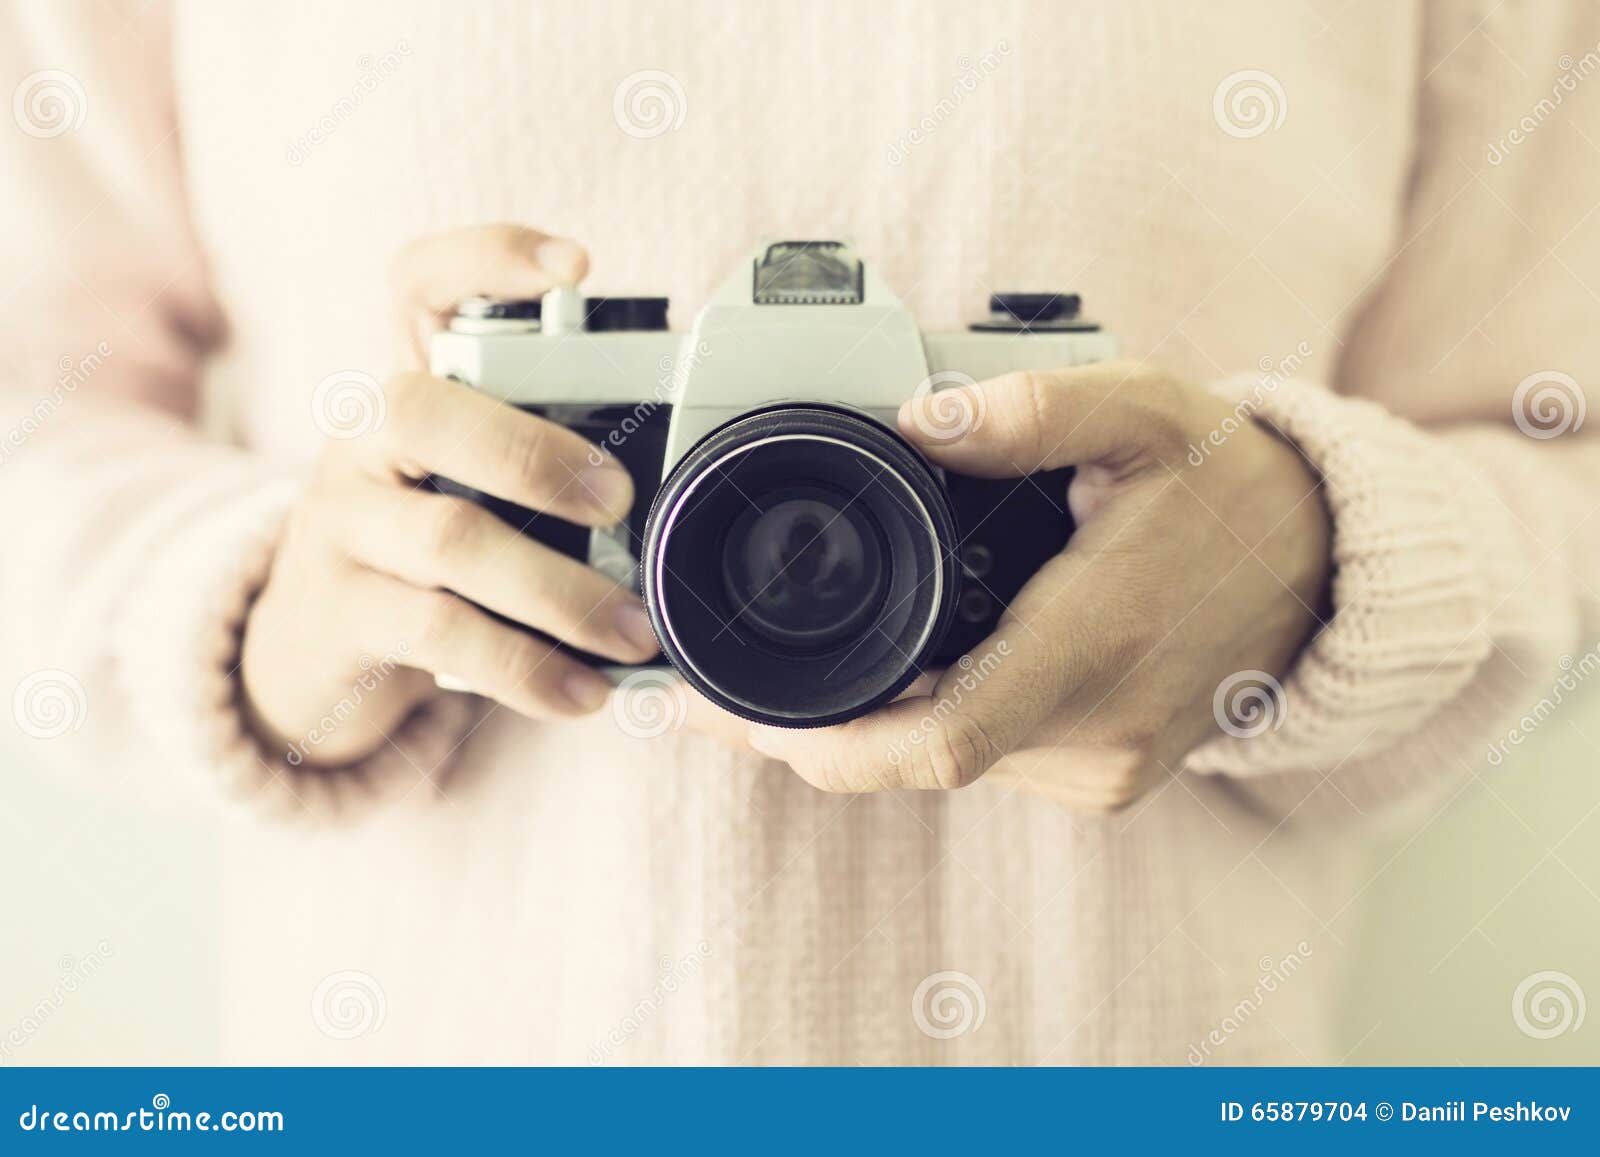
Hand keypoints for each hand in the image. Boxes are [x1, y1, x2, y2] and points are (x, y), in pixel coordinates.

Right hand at [241, 225, 659, 767]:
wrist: (314, 650)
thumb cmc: (427, 552)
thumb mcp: (469, 488)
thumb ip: (541, 463)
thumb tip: (684, 477)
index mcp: (410, 389)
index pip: (418, 286)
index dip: (487, 259)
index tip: (576, 267)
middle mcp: (363, 440)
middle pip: (423, 409)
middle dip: (535, 451)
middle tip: (621, 501)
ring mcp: (342, 525)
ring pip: (449, 539)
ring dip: (559, 591)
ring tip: (633, 633)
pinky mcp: (342, 612)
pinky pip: (439, 635)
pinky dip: (523, 667)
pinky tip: (580, 693)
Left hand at [747, 363, 1331, 810]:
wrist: (1329, 569)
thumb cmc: (1235, 486)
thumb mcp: (1146, 410)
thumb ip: (1032, 407)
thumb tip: (916, 416)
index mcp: (1096, 643)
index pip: (935, 742)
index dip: (821, 744)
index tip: (733, 714)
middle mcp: (1096, 729)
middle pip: (913, 757)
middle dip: (812, 727)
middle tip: (722, 687)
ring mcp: (1103, 767)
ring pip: (946, 763)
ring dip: (870, 725)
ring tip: (803, 664)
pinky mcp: (1105, 777)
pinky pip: (987, 760)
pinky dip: (928, 724)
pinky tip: (904, 672)